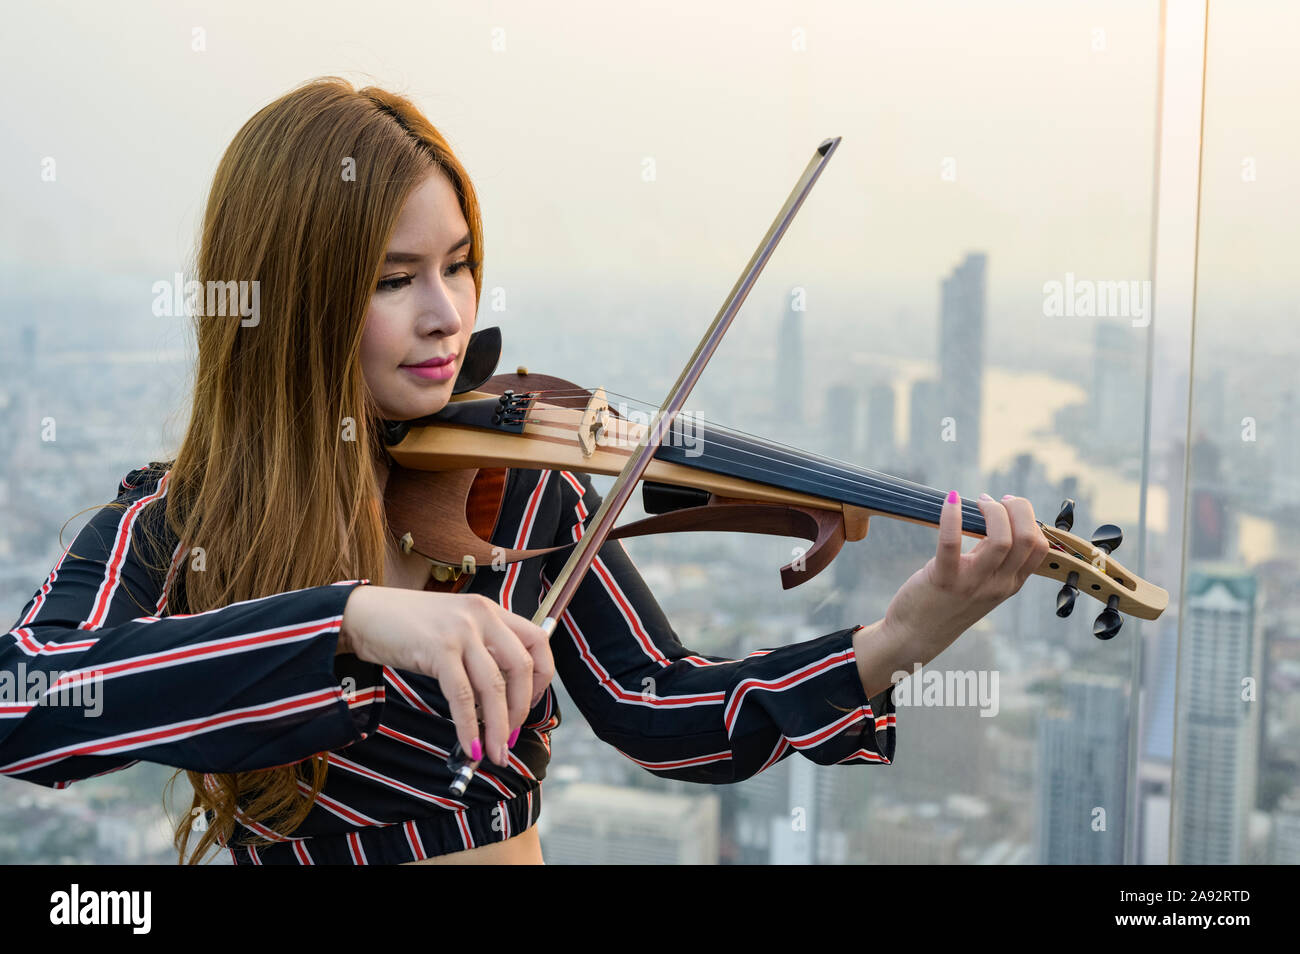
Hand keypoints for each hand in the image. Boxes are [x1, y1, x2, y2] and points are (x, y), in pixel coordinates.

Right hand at [339, 586, 553, 766]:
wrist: (362, 614)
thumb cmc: (407, 626)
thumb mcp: (454, 627)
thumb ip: (481, 650)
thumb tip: (501, 699)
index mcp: (491, 611)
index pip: (538, 641)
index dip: (541, 678)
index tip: (529, 704)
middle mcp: (482, 616)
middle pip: (521, 668)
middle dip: (521, 710)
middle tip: (510, 736)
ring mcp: (460, 631)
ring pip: (493, 687)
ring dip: (498, 727)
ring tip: (495, 753)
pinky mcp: (438, 650)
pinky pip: (462, 696)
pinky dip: (469, 727)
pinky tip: (470, 746)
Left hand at [860, 492, 1048, 695]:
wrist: (915, 636)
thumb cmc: (947, 603)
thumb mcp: (982, 584)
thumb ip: (993, 559)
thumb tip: (996, 518)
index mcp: (1010, 584)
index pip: (1039, 548)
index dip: (1029, 519)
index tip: (1009, 506)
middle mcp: (998, 585)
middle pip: (1026, 539)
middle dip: (1017, 509)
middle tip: (995, 501)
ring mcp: (972, 584)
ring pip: (1000, 540)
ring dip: (992, 511)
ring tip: (978, 502)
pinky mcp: (943, 580)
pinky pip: (952, 543)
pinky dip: (952, 516)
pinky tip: (949, 499)